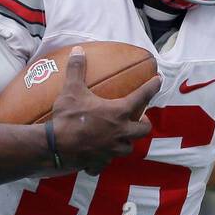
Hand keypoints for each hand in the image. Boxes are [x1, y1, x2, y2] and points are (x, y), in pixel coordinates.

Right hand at [48, 47, 159, 174]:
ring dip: (127, 142)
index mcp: (118, 113)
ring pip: (128, 148)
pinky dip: (104, 159)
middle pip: (143, 130)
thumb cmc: (67, 116)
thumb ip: (76, 69)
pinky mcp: (100, 162)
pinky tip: (98, 157)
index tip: (159, 80)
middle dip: (143, 124)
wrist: (54, 146)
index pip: (142, 97)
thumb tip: (77, 51)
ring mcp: (111, 150)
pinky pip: (106, 162)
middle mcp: (120, 132)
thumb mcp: (71, 90)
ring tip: (121, 137)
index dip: (152, 87)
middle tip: (140, 119)